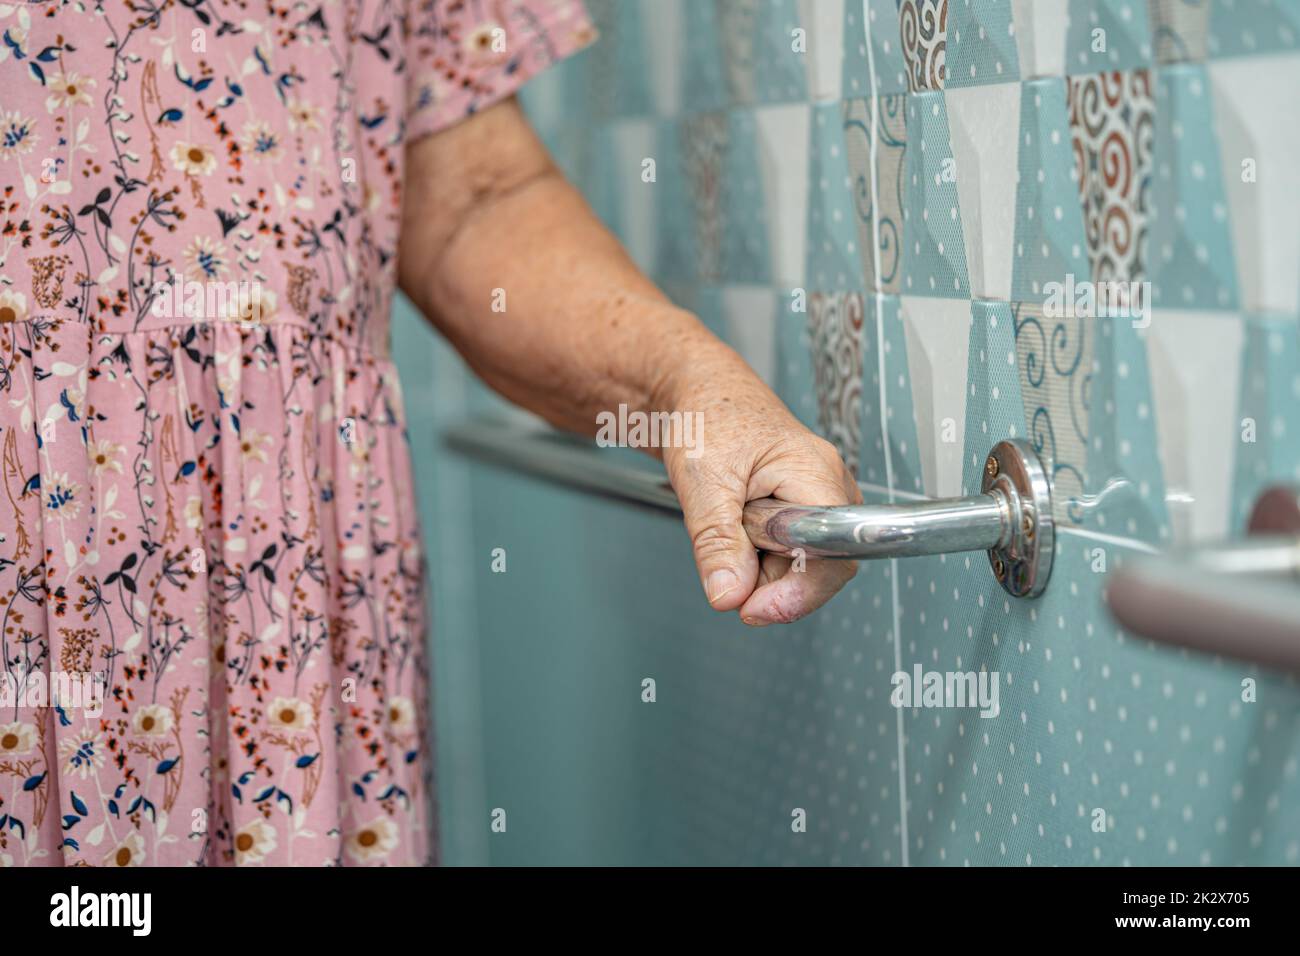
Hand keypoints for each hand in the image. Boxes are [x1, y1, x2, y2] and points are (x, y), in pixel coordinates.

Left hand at [658, 350, 860, 626]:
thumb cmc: (706, 414)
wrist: (693, 390)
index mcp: (816, 474)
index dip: (797, 591)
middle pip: (820, 565)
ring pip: (801, 561)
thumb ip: (717, 541)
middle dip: (770, 581)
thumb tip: (729, 594)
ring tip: (725, 527)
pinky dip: (755, 555)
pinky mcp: (797, 509)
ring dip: (758, 565)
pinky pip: (788, 550)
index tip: (752, 608)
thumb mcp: (703, 480)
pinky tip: (734, 532)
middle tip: (724, 575)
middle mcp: (827, 487)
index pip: (832, 555)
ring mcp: (814, 498)